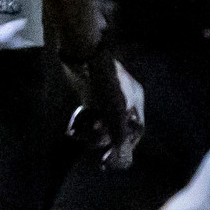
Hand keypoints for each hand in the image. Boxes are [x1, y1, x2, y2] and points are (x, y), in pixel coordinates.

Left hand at [63, 40, 145, 170]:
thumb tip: (120, 152)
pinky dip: (83, 122)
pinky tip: (73, 127)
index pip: (136, 129)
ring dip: (91, 131)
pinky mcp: (91, 92)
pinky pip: (90, 114)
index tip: (112, 157)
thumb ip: (117, 130)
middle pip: (118, 127)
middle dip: (105, 138)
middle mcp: (124, 99)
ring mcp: (107, 96)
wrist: (82, 52)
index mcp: (135, 100)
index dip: (126, 145)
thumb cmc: (102, 78)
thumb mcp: (113, 107)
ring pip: (102, 121)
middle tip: (91, 145)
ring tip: (79, 135)